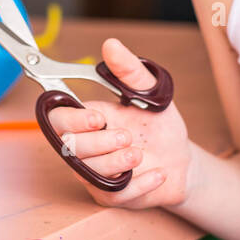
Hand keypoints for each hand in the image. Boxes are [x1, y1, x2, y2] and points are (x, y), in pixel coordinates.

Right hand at [44, 38, 192, 208]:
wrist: (180, 159)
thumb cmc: (157, 125)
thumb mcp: (149, 92)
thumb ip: (129, 70)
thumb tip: (110, 45)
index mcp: (86, 119)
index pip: (58, 119)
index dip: (74, 119)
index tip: (99, 117)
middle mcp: (85, 147)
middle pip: (70, 148)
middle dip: (99, 142)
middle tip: (127, 136)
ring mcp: (95, 173)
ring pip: (90, 172)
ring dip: (117, 161)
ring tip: (140, 153)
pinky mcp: (112, 195)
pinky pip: (114, 194)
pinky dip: (139, 184)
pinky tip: (157, 173)